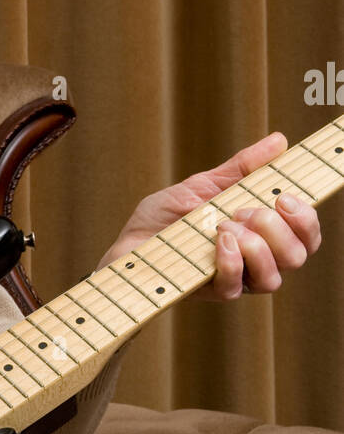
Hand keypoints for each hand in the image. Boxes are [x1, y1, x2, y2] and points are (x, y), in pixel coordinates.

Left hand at [95, 132, 321, 300]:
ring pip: (272, 278)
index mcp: (261, 236)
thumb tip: (279, 141)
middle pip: (296, 257)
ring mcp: (233, 279)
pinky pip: (234, 287)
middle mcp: (254, 261)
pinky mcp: (208, 292)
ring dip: (256, 246)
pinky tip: (217, 240)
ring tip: (225, 225)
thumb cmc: (164, 219)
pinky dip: (230, 260)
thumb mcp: (204, 184)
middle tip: (247, 210)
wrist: (126, 244)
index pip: (305, 238)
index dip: (307, 220)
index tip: (286, 198)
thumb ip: (242, 168)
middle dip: (279, 229)